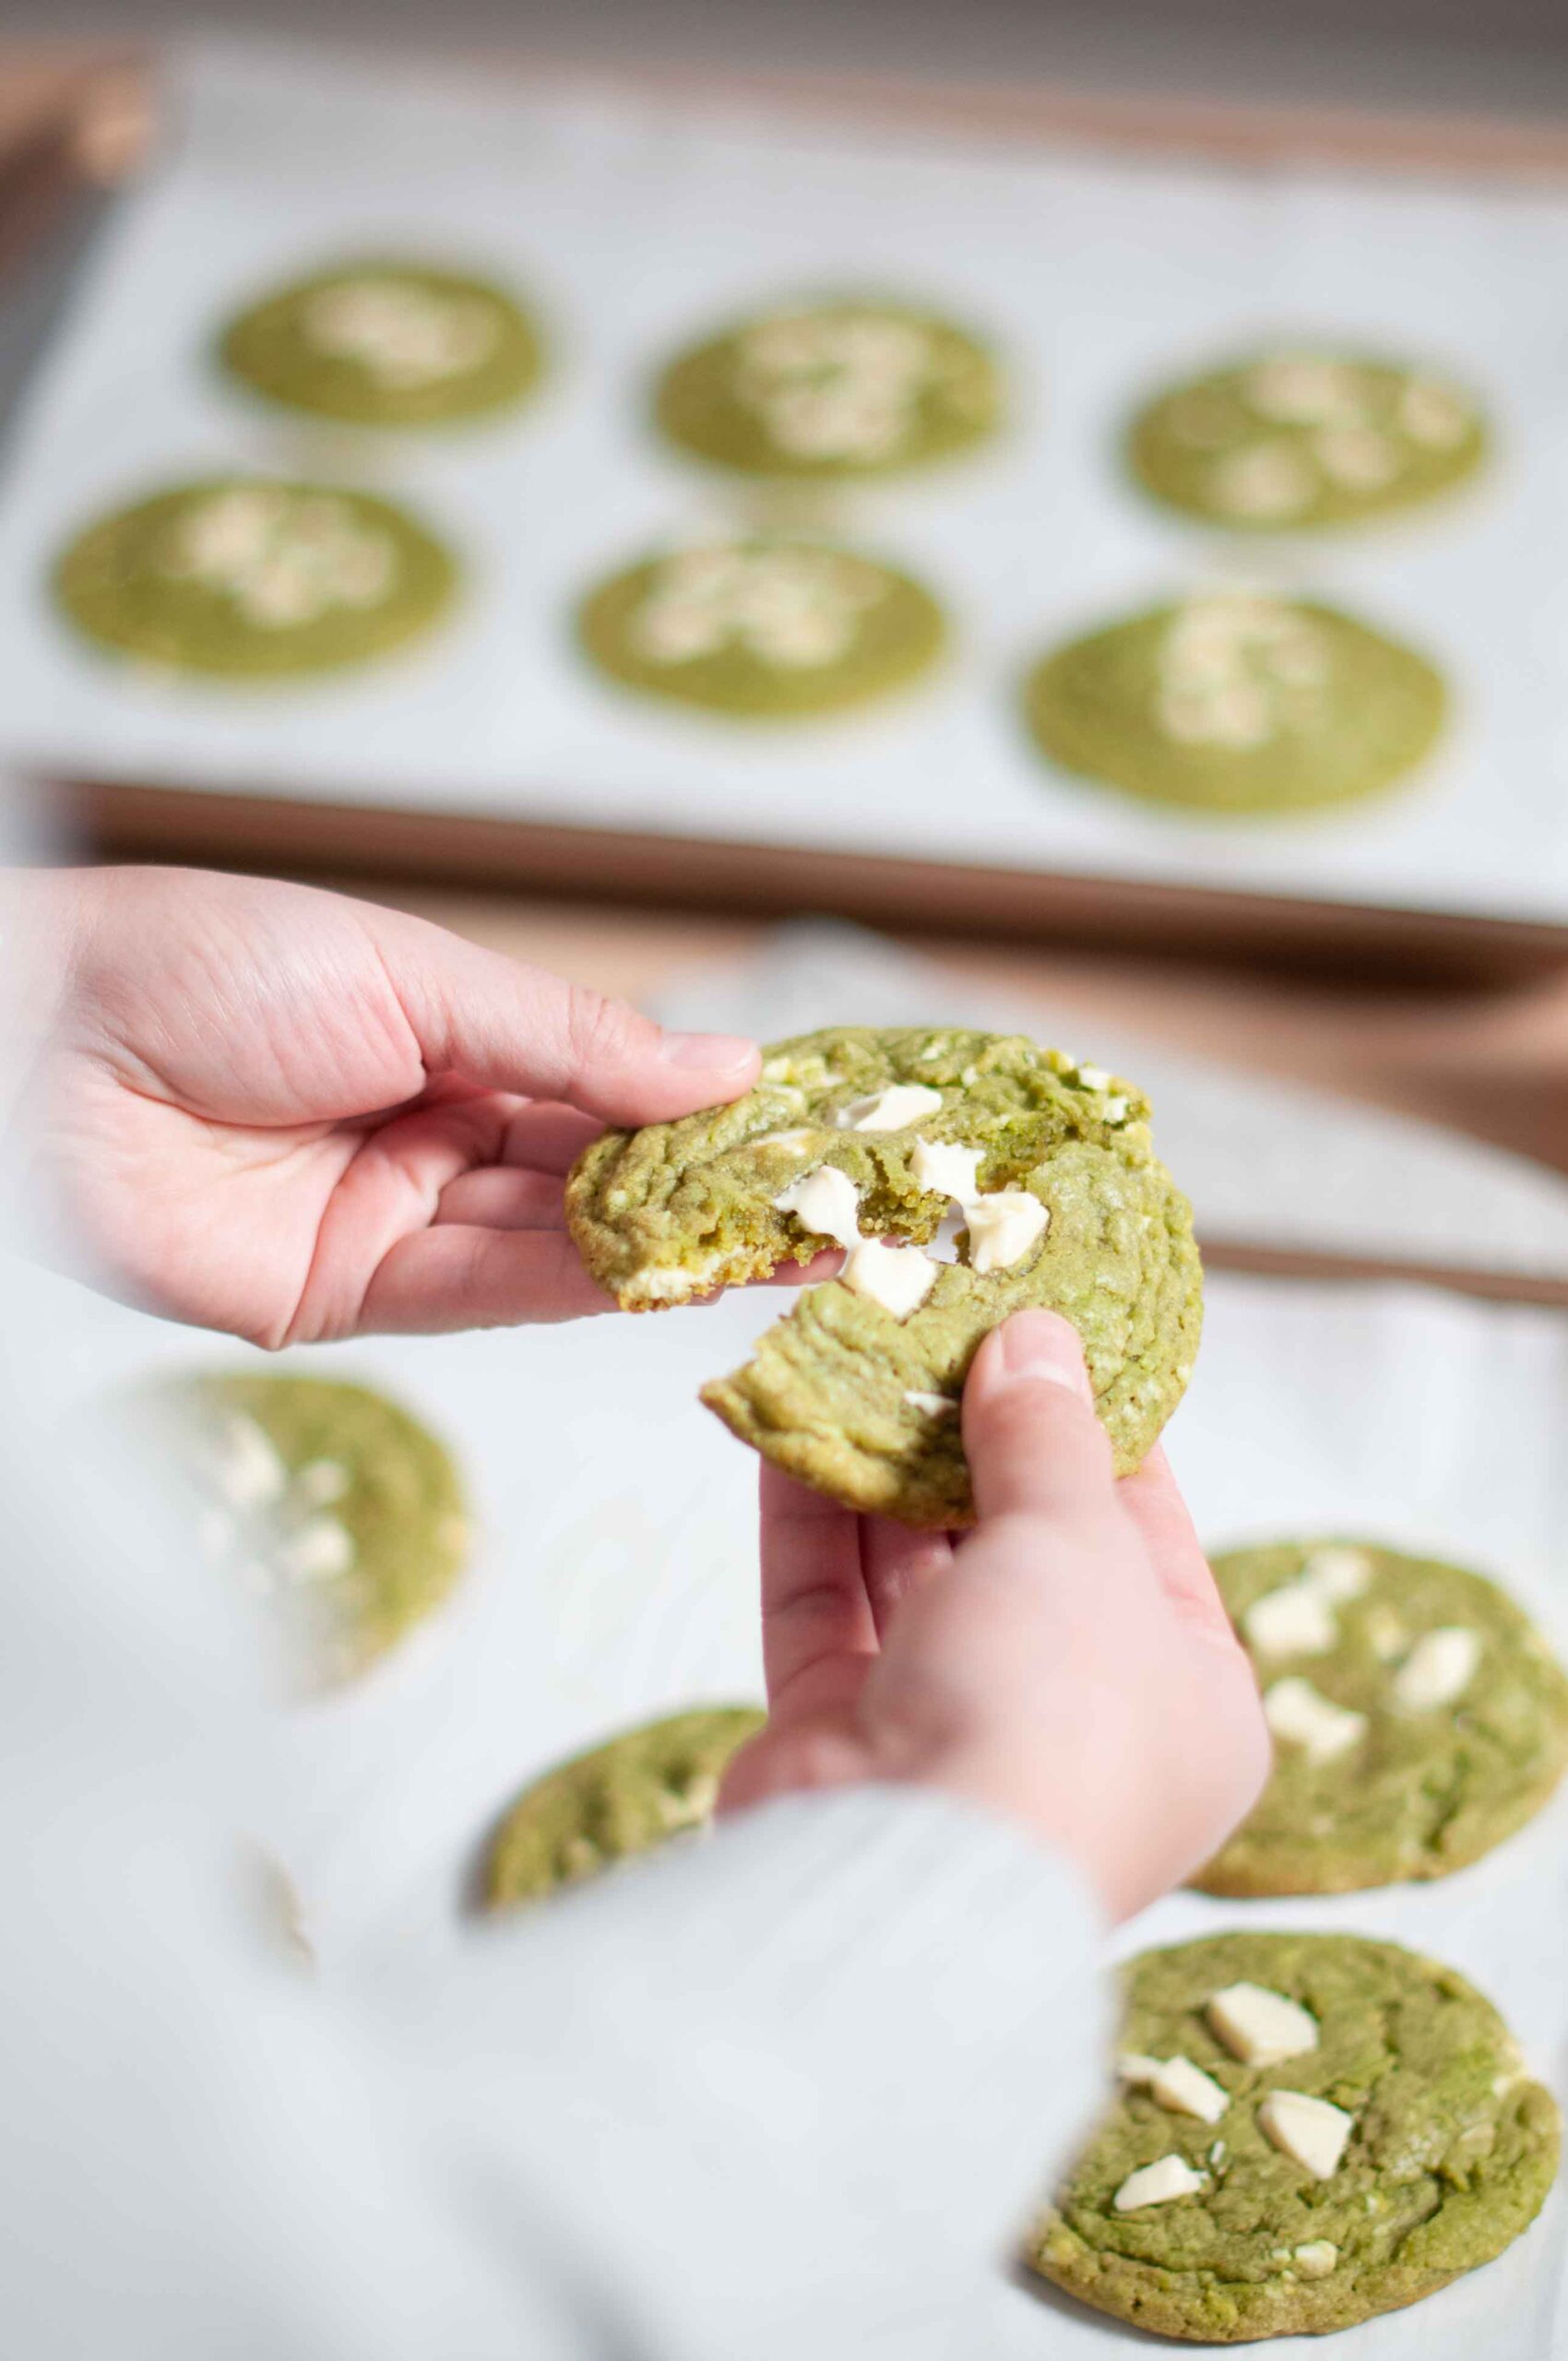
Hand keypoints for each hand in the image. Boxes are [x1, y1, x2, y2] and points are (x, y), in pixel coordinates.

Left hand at [9, 864, 759, 1344]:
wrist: (39, 1044)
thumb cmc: (206, 962)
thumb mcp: (418, 975)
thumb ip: (573, 1040)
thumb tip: (726, 1066)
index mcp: (446, 1036)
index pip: (604, 1085)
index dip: (705, 1108)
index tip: (810, 1123)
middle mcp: (428, 1134)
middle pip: (594, 1176)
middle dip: (709, 1191)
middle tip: (832, 1199)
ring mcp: (391, 1219)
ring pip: (557, 1244)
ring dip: (670, 1248)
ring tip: (787, 1239)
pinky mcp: (345, 1297)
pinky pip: (486, 1293)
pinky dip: (581, 1286)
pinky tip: (675, 1271)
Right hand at [720, 1310, 1267, 1920]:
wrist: (908, 1878)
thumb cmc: (1053, 1711)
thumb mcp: (1079, 1542)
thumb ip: (1047, 1434)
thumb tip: (1035, 1337)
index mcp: (1189, 1698)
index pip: (1146, 1531)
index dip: (1095, 1424)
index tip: (1048, 1329)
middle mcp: (1076, 1720)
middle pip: (1019, 1544)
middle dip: (969, 1434)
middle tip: (933, 1321)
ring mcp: (952, 1733)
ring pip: (912, 1570)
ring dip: (879, 1462)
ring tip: (851, 1346)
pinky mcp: (843, 1740)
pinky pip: (828, 1607)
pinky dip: (809, 1518)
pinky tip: (785, 1420)